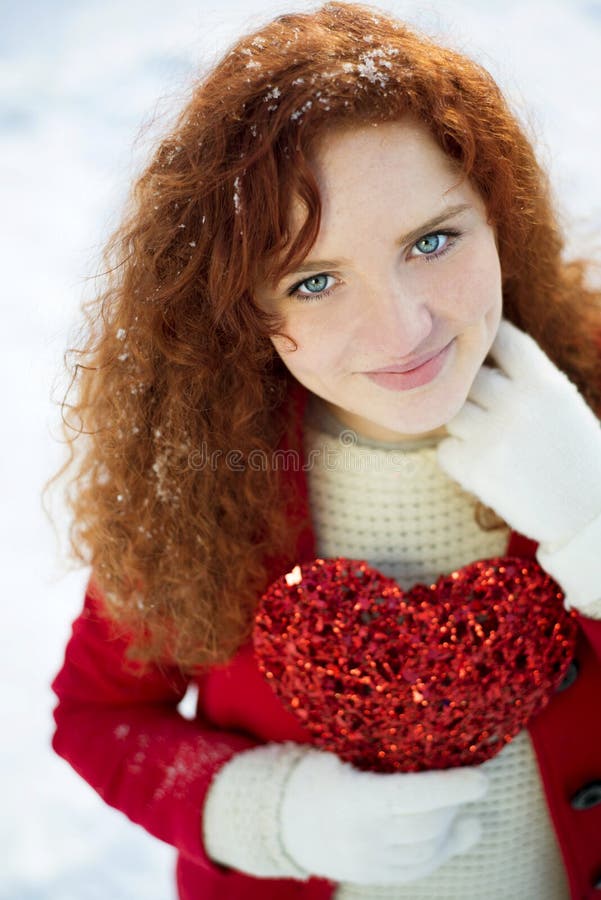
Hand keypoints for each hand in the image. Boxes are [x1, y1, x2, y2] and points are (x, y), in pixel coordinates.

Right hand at [281, 747, 487, 884]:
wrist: (280, 821)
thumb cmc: (313, 774)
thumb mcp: (335, 753)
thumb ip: (375, 749)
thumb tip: (427, 727)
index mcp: (348, 800)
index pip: (407, 797)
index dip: (448, 789)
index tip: (481, 778)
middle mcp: (359, 837)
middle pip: (423, 826)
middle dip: (455, 804)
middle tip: (475, 781)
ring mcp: (366, 862)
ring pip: (425, 852)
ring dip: (453, 828)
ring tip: (469, 806)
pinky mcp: (373, 875)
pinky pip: (417, 869)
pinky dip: (444, 850)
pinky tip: (463, 831)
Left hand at [437, 318, 600, 552]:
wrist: (588, 515)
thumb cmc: (572, 454)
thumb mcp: (560, 403)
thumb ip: (522, 378)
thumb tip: (472, 352)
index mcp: (544, 383)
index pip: (499, 339)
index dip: (485, 346)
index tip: (482, 359)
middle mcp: (518, 405)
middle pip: (467, 379)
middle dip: (471, 394)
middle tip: (486, 414)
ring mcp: (494, 437)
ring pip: (451, 414)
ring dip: (462, 426)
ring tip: (488, 442)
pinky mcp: (477, 469)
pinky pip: (446, 451)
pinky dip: (458, 459)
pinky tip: (484, 468)